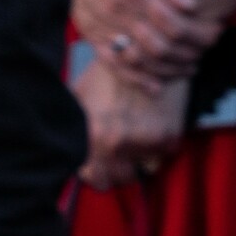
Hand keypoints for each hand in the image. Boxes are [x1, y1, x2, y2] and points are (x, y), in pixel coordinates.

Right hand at [74, 0, 208, 82]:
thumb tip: (191, 5)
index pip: (176, 25)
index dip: (201, 33)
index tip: (216, 31)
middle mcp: (116, 13)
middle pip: (162, 47)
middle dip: (191, 53)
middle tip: (208, 51)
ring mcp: (101, 26)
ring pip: (141, 60)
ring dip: (169, 69)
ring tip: (189, 67)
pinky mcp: (90, 34)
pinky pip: (114, 64)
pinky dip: (136, 78)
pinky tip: (155, 86)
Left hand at [76, 54, 190, 189]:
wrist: (143, 54)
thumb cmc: (106, 74)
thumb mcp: (78, 97)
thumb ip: (73, 127)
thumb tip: (66, 150)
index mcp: (93, 133)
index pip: (92, 178)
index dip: (92, 173)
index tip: (93, 166)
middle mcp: (119, 142)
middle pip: (118, 181)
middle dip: (114, 171)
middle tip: (112, 155)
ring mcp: (146, 143)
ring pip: (141, 170)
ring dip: (135, 160)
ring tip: (130, 135)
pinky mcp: (169, 139)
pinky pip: (159, 158)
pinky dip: (154, 149)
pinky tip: (146, 126)